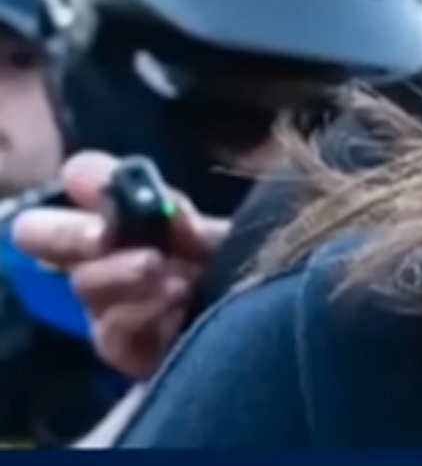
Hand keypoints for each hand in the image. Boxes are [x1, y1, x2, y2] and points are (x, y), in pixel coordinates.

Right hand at [8, 151, 229, 379]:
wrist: (270, 325)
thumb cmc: (242, 270)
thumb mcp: (219, 233)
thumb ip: (177, 213)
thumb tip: (147, 193)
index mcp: (127, 215)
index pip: (82, 182)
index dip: (84, 178)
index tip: (92, 180)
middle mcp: (104, 256)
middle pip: (45, 236)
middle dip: (67, 232)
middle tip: (100, 235)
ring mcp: (107, 303)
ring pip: (84, 284)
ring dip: (121, 272)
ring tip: (160, 268)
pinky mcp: (124, 348)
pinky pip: (111, 330)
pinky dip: (139, 311)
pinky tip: (174, 298)